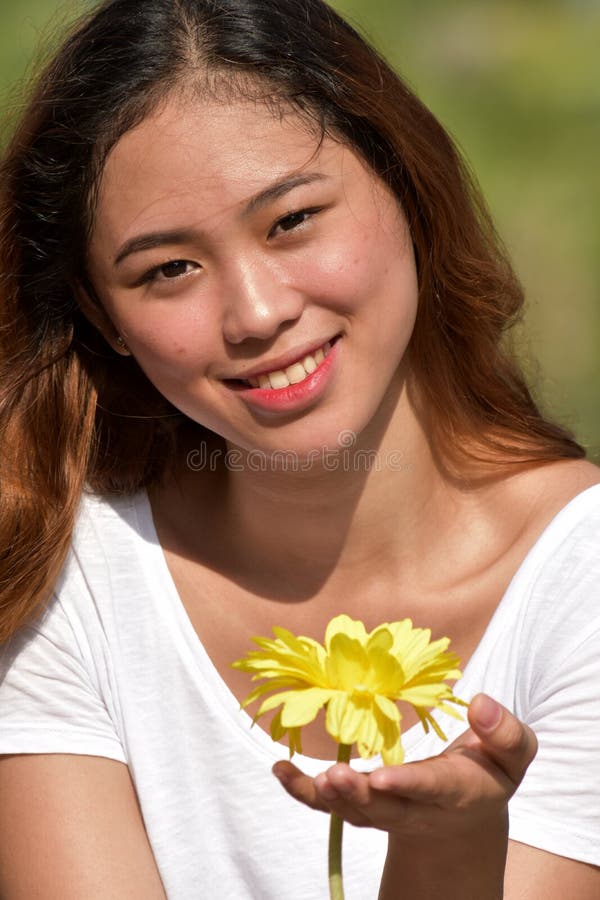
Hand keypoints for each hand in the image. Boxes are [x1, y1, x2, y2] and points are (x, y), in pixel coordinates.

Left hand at [273, 693, 536, 834]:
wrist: (466, 814)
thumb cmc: (489, 770)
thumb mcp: (513, 753)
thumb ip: (505, 732)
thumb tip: (480, 702)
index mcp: (456, 792)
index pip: (432, 790)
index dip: (407, 785)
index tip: (382, 776)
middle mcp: (417, 809)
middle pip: (384, 809)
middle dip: (357, 795)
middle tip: (331, 777)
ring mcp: (387, 812)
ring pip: (354, 811)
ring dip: (324, 797)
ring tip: (296, 775)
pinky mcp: (364, 806)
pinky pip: (331, 806)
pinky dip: (303, 792)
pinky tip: (279, 770)